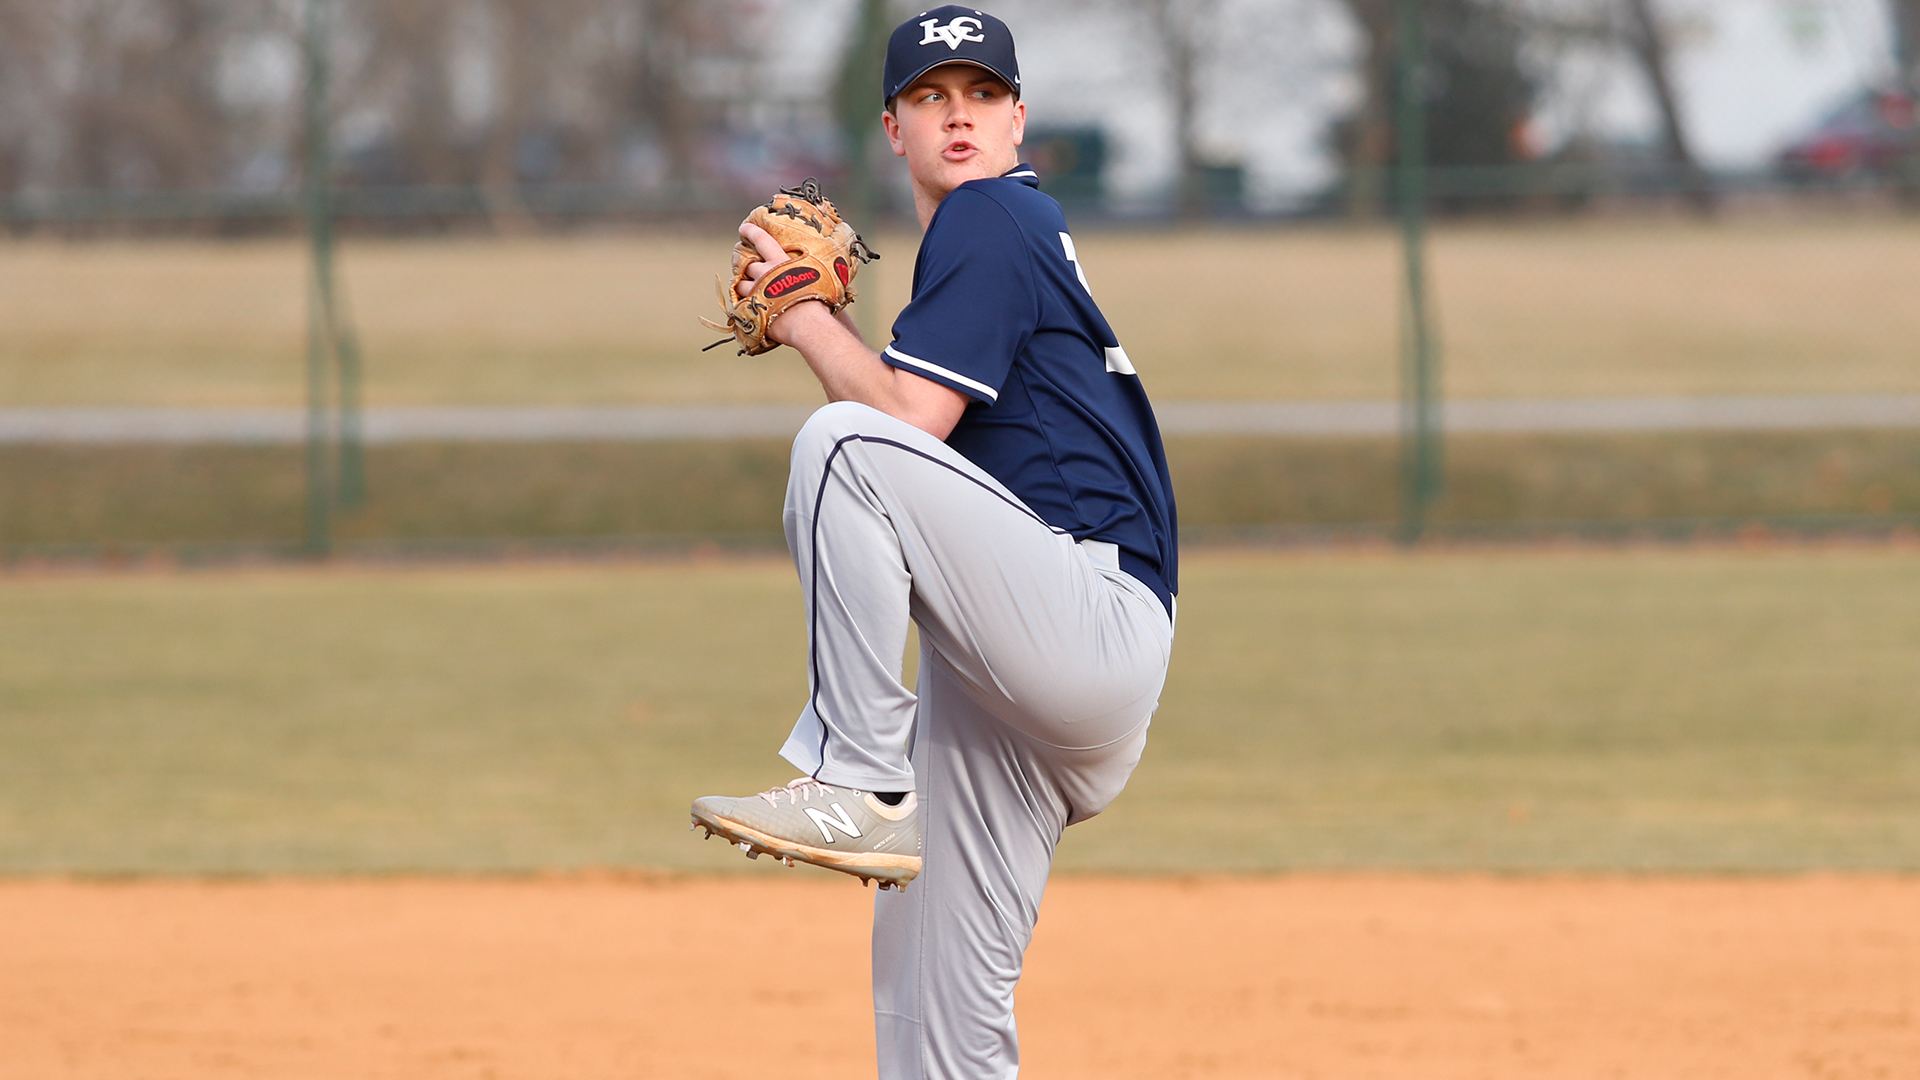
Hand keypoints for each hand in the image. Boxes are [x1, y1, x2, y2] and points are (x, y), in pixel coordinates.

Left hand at [738, 219, 830, 346]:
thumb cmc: (820, 299)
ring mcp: (756, 292)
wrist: (809, 324)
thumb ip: (822, 268)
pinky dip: (743, 305)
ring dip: (743, 286)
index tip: (744, 228)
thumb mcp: (826, 275)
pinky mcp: (752, 310)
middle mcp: (764, 273)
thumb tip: (841, 250)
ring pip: (740, 285)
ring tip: (747, 289)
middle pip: (747, 264)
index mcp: (779, 261)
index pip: (761, 239)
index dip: (751, 232)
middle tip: (748, 266)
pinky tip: (748, 307)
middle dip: (746, 264)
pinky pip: (741, 305)